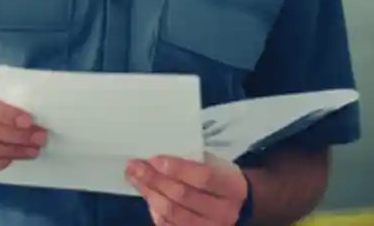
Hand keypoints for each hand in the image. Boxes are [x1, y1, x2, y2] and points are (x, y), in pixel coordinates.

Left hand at [126, 153, 248, 224]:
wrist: (239, 208)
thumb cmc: (222, 179)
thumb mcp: (217, 165)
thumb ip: (194, 161)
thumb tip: (159, 159)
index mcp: (231, 187)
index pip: (203, 177)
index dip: (178, 168)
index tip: (154, 159)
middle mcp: (223, 212)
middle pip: (183, 196)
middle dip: (154, 179)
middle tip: (134, 166)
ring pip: (172, 213)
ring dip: (149, 193)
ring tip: (134, 178)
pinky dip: (154, 211)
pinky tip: (147, 196)